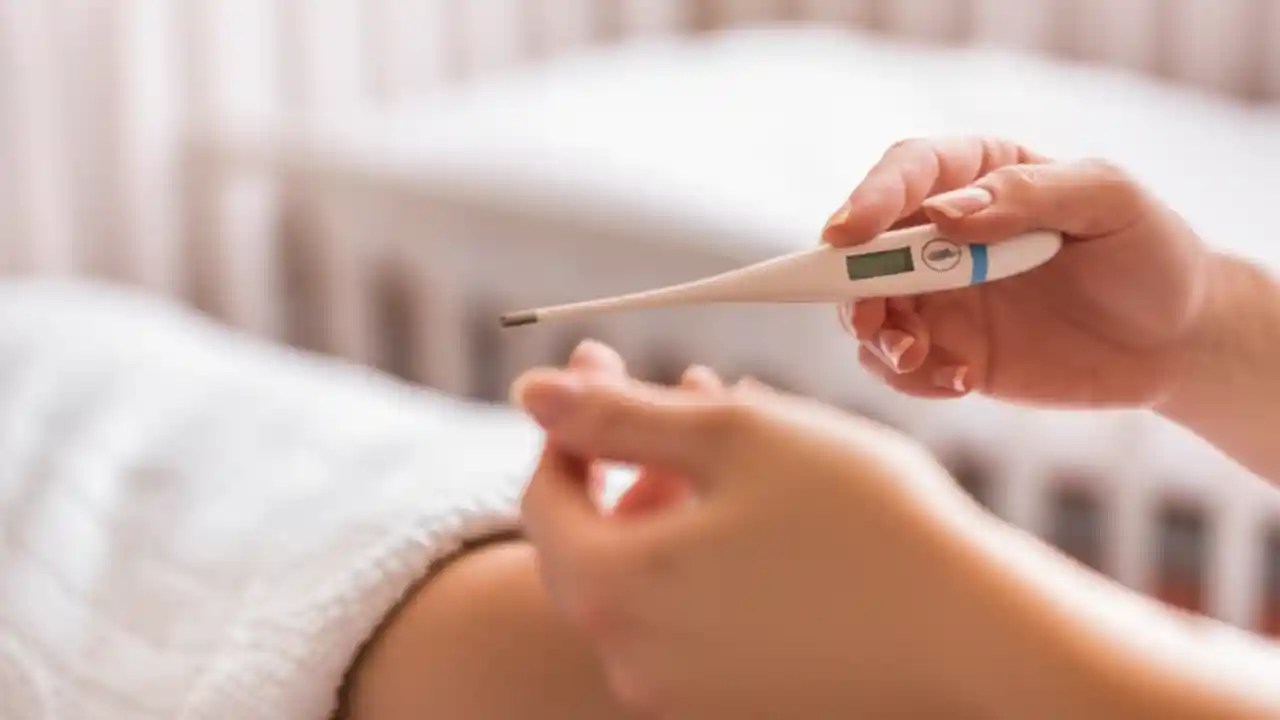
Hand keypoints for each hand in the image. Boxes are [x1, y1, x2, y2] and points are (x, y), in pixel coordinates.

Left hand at [516, 349, 1004, 716]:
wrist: (977, 634)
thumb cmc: (865, 522)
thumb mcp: (733, 436)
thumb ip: (616, 414)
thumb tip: (529, 392)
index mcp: (615, 589)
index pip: (543, 496)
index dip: (569, 426)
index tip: (605, 371)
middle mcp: (633, 659)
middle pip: (593, 543)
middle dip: (628, 459)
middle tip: (687, 399)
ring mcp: (684, 695)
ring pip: (649, 579)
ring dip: (674, 503)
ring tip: (742, 443)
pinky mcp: (735, 707)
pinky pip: (692, 622)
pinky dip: (708, 561)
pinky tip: (767, 515)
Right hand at [824, 136, 1211, 406]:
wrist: (1178, 338)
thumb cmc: (1149, 252)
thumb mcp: (1110, 202)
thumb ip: (1028, 193)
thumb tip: (945, 215)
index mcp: (978, 174)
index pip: (906, 172)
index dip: (869, 198)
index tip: (849, 232)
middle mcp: (943, 234)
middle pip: (864, 247)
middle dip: (849, 281)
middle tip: (868, 316)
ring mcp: (941, 296)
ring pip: (868, 311)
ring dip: (876, 337)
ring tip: (917, 358)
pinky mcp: (950, 350)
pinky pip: (901, 367)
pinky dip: (913, 378)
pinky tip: (963, 381)